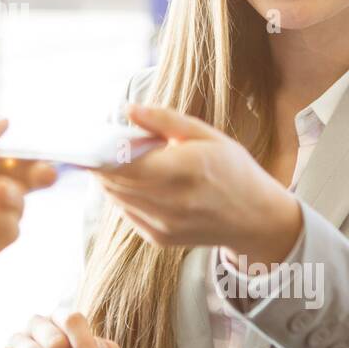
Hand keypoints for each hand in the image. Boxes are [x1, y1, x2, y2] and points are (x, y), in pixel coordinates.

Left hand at [0, 120, 56, 304]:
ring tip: (0, 191)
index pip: (0, 157)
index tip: (39, 152)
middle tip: (47, 173)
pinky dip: (3, 219)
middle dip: (35, 176)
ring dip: (15, 196)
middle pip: (15, 182)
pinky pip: (9, 231)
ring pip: (16, 207)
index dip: (22, 154)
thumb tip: (6, 122)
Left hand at [96, 105, 302, 263]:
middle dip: (101, 162)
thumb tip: (127, 109)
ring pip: (115, 197)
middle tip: (100, 144)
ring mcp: (165, 224)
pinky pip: (126, 212)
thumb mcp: (207, 136)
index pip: (127, 163)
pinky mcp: (160, 238)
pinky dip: (122, 195)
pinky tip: (136, 182)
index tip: (92, 138)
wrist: (256, 219)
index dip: (102, 152)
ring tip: (118, 160)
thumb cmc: (233, 170)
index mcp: (187, 169)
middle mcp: (174, 202)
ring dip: (109, 178)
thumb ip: (165, 120)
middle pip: (115, 181)